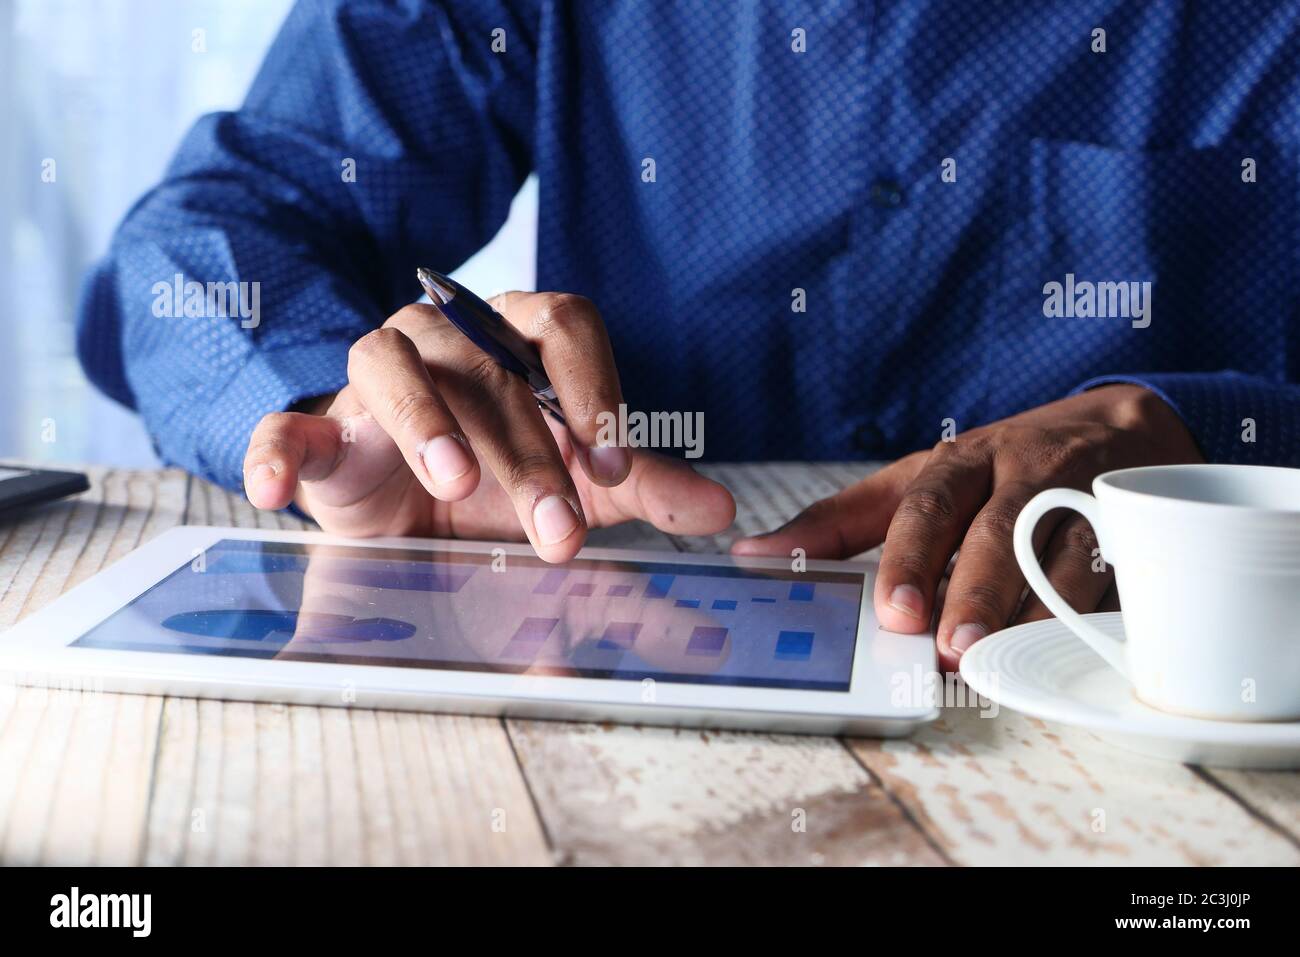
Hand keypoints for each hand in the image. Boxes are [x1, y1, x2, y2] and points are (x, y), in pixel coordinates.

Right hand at [242, 293, 734, 560]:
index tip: (616, 463)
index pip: (564, 325)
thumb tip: (721, 507)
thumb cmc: (497, 475)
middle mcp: (448, 339)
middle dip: (528, 453)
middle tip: (557, 532)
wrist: (403, 503)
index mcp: (517, 337)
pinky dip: (278, 451)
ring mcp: (378, 374)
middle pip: (490, 369)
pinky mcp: (317, 425)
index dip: (593, 389)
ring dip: (425, 422)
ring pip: (395, 368)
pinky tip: (276, 491)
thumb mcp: (575, 482)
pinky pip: (286, 424)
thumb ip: (642, 487)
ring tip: (453, 482)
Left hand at [732, 385, 1202, 670]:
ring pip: (1060, 553)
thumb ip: (840, 523)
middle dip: (972, 592)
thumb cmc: (998, 468)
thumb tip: (753, 553)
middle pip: (996, 531)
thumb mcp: (917, 482)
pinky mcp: (1132, 524)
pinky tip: (1067, 644)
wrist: (1115, 426)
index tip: (894, 611)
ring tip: (1001, 659)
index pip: (927, 505)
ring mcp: (1082, 496)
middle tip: (949, 650)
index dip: (909, 557)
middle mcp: (1021, 472)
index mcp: (961, 461)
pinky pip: (1116, 568)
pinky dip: (1090, 609)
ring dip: (1031, 610)